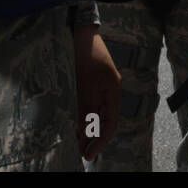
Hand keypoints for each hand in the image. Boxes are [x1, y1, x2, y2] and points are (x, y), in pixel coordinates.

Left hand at [73, 25, 119, 159]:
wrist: (80, 32)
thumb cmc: (85, 54)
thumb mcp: (86, 84)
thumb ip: (87, 108)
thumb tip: (85, 133)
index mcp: (112, 91)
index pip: (110, 123)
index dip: (100, 141)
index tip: (89, 155)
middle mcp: (108, 91)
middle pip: (104, 121)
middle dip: (94, 139)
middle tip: (82, 155)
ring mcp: (99, 86)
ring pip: (96, 115)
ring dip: (87, 130)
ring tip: (77, 146)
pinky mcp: (89, 82)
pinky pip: (89, 106)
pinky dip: (83, 118)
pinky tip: (75, 126)